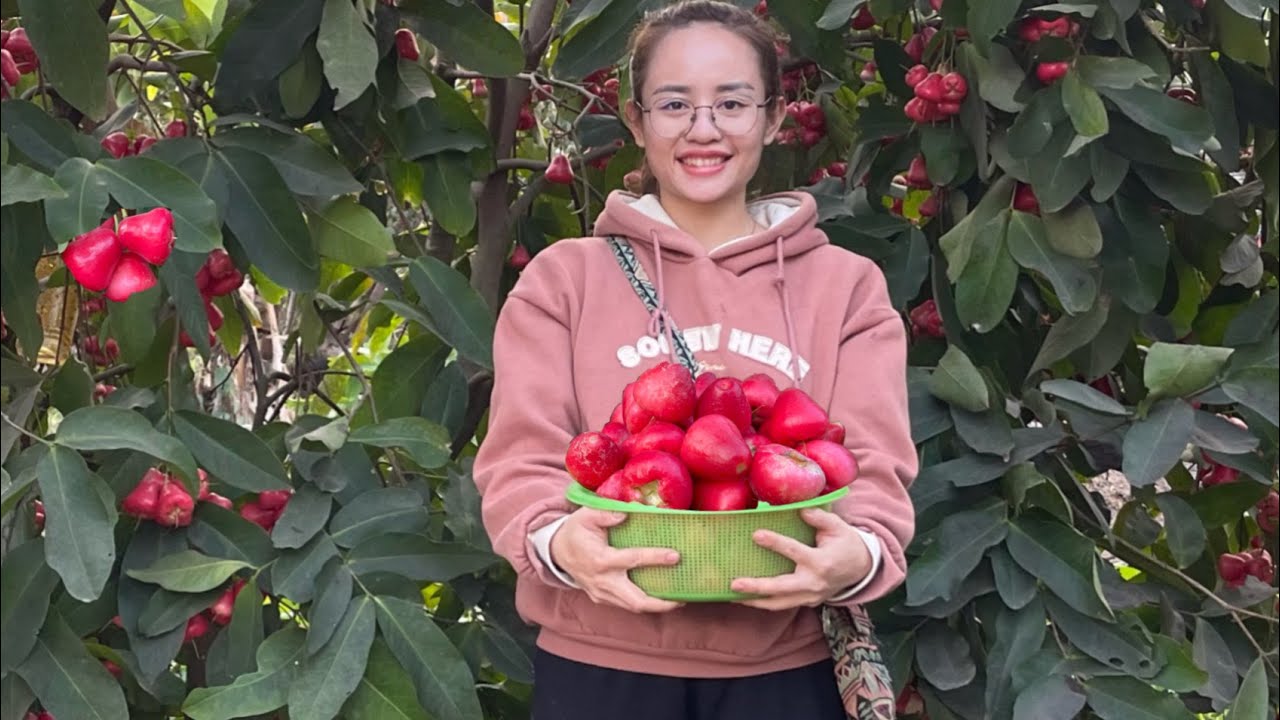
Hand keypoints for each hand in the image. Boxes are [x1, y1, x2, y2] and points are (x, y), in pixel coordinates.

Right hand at [549, 507, 684, 613]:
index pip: (632, 560)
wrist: (556, 551)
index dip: (655, 558)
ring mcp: (601, 593)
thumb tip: (627, 513)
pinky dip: (644, 603)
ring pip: (632, 607)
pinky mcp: (602, 598)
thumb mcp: (585, 515)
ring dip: (656, 606)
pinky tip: (660, 596)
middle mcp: (602, 581)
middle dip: (661, 603)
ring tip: (677, 599)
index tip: (675, 556)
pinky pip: (626, 605)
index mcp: (600, 559)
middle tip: (683, 598)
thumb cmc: (575, 531)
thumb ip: (606, 513)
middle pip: (636, 601)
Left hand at [730, 508, 871, 610]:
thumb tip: (800, 510)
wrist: (862, 569)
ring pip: (779, 603)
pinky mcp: (808, 603)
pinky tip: (747, 598)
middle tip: (734, 584)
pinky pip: (783, 605)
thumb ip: (819, 518)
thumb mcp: (838, 527)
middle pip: (781, 588)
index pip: (795, 552)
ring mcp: (811, 596)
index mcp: (822, 562)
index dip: (775, 543)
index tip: (756, 534)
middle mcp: (814, 583)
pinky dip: (765, 603)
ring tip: (732, 595)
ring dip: (755, 601)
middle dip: (757, 587)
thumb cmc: (846, 543)